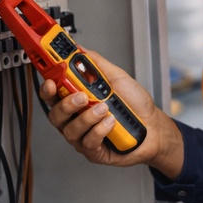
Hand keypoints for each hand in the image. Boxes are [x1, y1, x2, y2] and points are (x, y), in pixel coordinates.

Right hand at [40, 50, 183, 174]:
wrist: (155, 125)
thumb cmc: (135, 104)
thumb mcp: (116, 78)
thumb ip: (96, 65)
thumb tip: (79, 50)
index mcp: (77, 101)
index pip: (53, 95)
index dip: (47, 88)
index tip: (50, 81)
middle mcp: (76, 120)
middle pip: (55, 115)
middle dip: (65, 105)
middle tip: (82, 96)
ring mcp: (84, 137)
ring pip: (70, 131)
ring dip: (86, 118)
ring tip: (104, 108)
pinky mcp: (95, 152)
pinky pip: (88, 144)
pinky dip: (98, 131)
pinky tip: (110, 123)